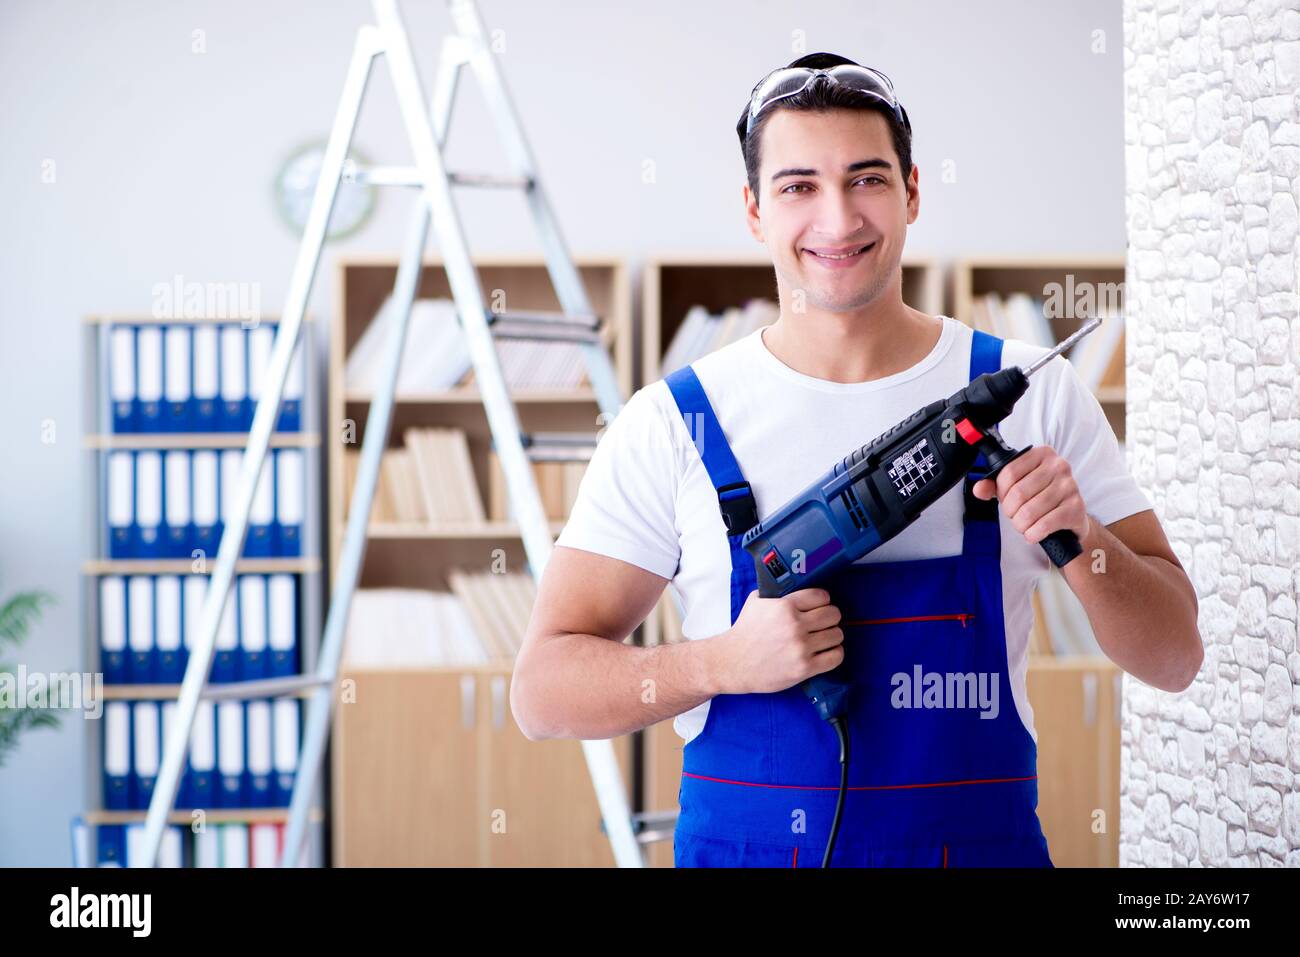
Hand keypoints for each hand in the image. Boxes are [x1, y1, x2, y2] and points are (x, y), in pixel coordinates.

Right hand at [706, 588, 843, 694]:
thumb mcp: (756, 602)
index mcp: (784, 606)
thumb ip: (777, 592)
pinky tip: (824, 652)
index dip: (822, 600)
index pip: (822, 596)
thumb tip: (795, 583)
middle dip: (829, 617)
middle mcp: (794, 625)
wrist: (732, 663)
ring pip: (837, 635)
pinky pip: (835, 657)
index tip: (819, 606)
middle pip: (833, 614)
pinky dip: (834, 653)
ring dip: (832, 636)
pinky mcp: (804, 668)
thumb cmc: (744, 633)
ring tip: (823, 638)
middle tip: (822, 622)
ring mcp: (800, 647)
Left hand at [971, 445, 1090, 546]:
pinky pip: (1045, 524)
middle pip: (1018, 493)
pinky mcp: (1076, 508)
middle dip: (1011, 511)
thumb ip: (993, 485)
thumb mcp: (1015, 486)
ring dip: (1021, 525)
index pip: (1009, 472)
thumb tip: (979, 489)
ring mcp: (1070, 486)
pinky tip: (1033, 533)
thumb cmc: (1040, 497)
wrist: (1069, 516)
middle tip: (1015, 515)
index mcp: (1042, 454)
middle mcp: (1059, 466)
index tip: (1005, 499)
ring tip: (1024, 525)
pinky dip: (1033, 534)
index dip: (1001, 491)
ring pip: (1030, 511)